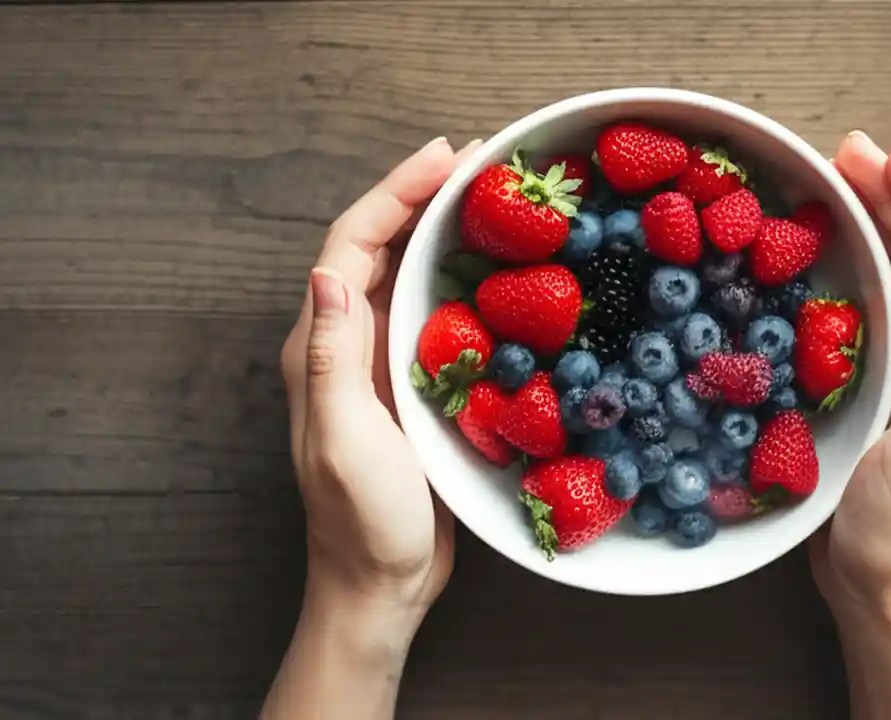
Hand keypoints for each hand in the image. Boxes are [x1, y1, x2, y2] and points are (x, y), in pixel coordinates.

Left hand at [279, 137, 478, 631]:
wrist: (381, 584)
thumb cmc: (364, 521)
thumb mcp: (346, 440)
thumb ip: (333, 359)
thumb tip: (330, 274)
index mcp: (321, 347)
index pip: (350, 247)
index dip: (394, 194)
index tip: (444, 157)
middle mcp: (345, 344)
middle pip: (378, 248)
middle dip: (421, 197)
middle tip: (478, 163)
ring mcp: (377, 364)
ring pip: (405, 275)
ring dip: (441, 231)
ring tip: (490, 198)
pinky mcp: (409, 386)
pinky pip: (431, 314)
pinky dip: (459, 279)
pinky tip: (496, 271)